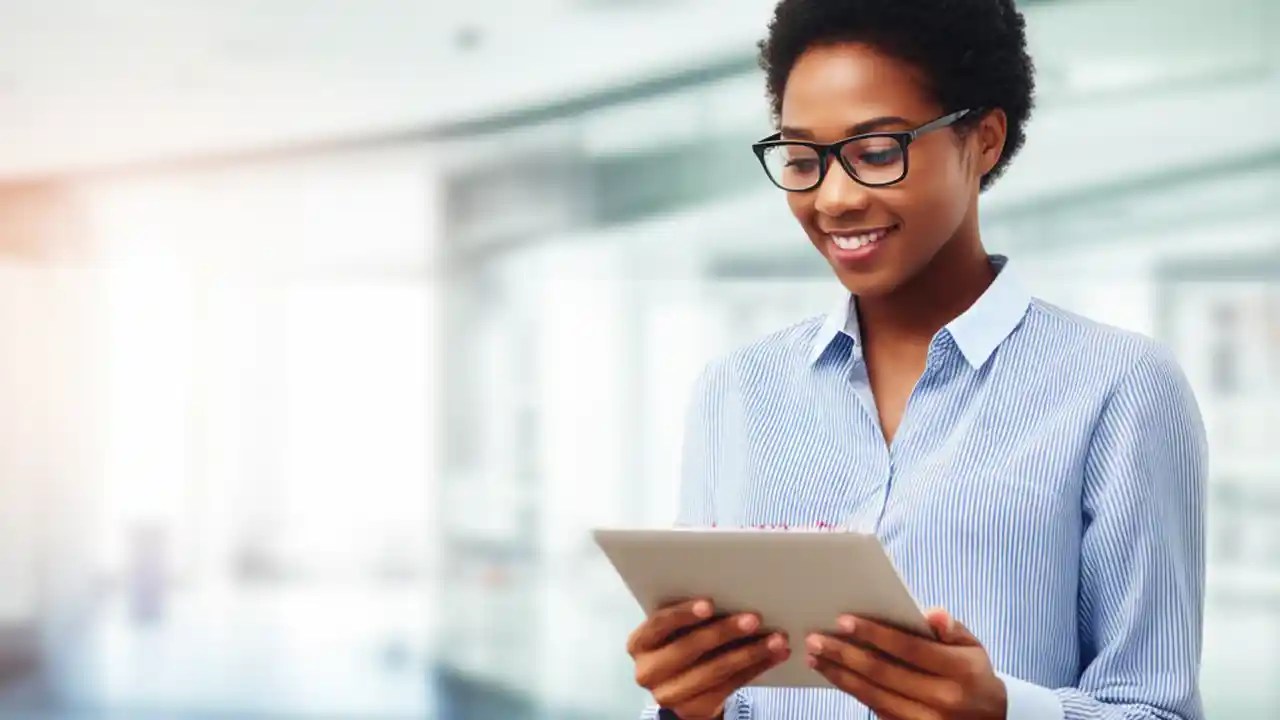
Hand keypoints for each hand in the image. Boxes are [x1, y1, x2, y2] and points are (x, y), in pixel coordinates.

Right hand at [627, 598, 789, 719]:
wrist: (681, 687)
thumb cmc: (681, 643)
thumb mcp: (675, 630)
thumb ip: (691, 615)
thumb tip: (732, 589)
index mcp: (640, 643)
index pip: (659, 624)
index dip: (684, 614)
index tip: (710, 604)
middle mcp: (648, 671)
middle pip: (689, 648)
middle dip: (724, 632)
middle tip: (754, 619)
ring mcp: (669, 695)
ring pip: (714, 671)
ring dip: (750, 653)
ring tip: (776, 639)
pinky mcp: (693, 709)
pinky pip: (729, 686)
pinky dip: (755, 668)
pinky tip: (774, 655)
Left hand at [805, 608, 1006, 719]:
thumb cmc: (974, 674)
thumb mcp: (973, 647)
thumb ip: (951, 629)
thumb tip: (931, 614)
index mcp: (959, 671)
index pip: (909, 649)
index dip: (875, 634)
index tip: (843, 620)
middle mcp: (943, 700)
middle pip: (884, 673)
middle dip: (845, 654)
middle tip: (815, 639)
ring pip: (874, 695)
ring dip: (840, 675)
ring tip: (816, 657)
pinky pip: (877, 710)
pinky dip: (853, 691)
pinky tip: (835, 676)